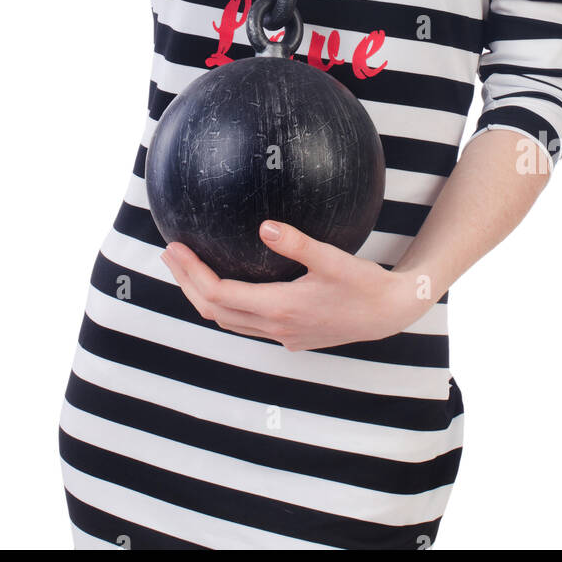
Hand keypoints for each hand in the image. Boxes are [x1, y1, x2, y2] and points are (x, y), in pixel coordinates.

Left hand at [160, 220, 424, 351]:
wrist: (391, 313)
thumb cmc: (365, 284)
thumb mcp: (334, 259)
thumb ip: (297, 243)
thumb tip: (264, 225)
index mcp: (280, 309)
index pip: (219, 295)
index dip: (191, 273)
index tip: (175, 248)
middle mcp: (275, 327)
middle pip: (214, 311)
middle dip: (187, 283)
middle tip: (169, 254)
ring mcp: (283, 336)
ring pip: (229, 321)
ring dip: (204, 296)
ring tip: (188, 269)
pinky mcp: (293, 336)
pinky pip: (248, 324)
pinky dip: (228, 305)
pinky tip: (230, 284)